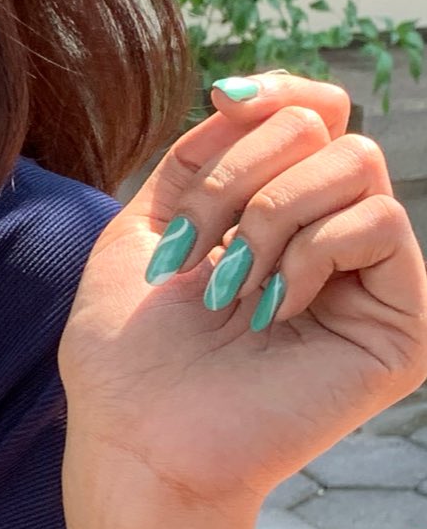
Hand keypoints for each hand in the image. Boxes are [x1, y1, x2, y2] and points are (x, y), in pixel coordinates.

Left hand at [57, 71, 426, 519]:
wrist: (138, 438)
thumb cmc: (128, 350)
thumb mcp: (146, 223)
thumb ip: (200, 152)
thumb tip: (247, 90)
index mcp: (274, 213)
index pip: (313, 108)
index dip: (275, 89)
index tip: (223, 102)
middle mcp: (330, 238)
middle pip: (324, 123)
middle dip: (240, 169)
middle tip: (199, 243)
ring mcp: (370, 281)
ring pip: (357, 161)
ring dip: (269, 212)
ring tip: (229, 284)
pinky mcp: (401, 326)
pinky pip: (381, 225)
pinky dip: (312, 251)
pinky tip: (273, 306)